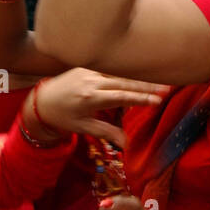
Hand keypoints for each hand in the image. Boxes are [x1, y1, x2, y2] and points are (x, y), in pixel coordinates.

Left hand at [26, 69, 168, 148]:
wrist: (42, 100)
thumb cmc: (63, 117)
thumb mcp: (83, 128)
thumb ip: (106, 132)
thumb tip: (126, 144)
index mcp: (90, 98)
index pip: (121, 97)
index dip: (140, 98)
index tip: (158, 100)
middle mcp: (91, 81)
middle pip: (124, 82)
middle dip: (146, 86)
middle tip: (167, 88)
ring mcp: (89, 71)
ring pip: (119, 73)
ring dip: (139, 77)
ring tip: (158, 80)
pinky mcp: (87, 65)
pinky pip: (110, 69)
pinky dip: (125, 72)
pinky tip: (140, 73)